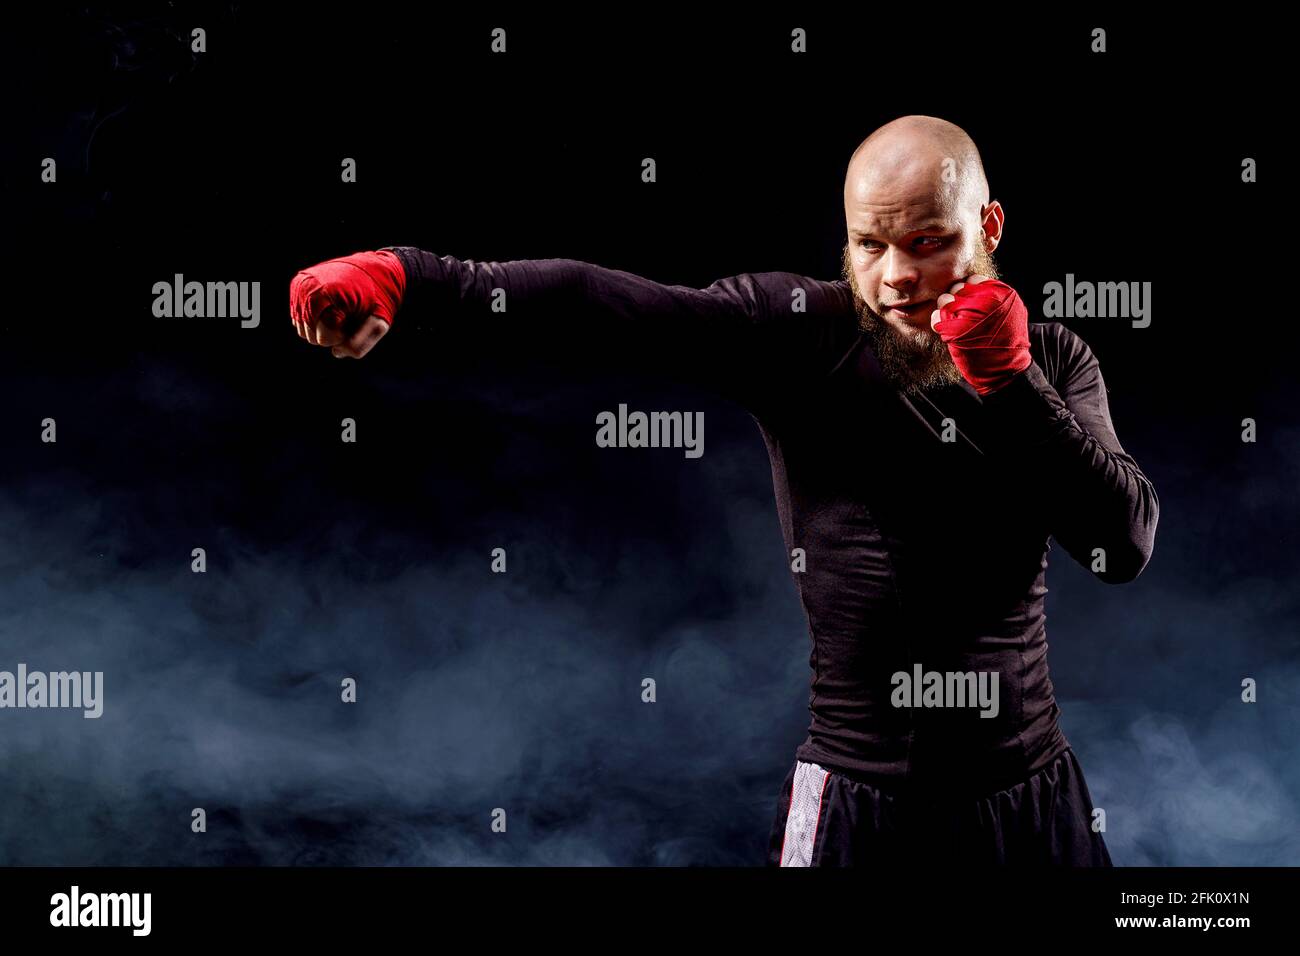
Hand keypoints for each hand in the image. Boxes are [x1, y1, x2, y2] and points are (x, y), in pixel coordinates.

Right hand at [289, 250, 405, 358]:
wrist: (376, 268)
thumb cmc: (379, 297)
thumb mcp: (379, 324)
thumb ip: (360, 345)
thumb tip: (335, 352)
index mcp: (328, 293)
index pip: (323, 337)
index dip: (340, 337)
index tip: (354, 323)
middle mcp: (310, 286)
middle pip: (309, 335)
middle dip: (330, 334)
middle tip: (348, 318)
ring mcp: (301, 283)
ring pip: (302, 328)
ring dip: (321, 327)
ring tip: (340, 312)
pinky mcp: (298, 283)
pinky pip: (298, 317)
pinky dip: (314, 319)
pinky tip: (330, 308)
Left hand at [929, 274, 1031, 394]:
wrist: (1007, 370)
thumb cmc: (1007, 342)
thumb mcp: (1011, 311)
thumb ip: (993, 295)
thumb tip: (969, 284)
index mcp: (1000, 293)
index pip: (973, 280)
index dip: (968, 290)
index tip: (969, 302)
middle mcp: (985, 300)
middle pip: (957, 289)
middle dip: (955, 300)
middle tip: (960, 315)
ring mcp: (970, 314)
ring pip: (945, 300)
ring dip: (945, 310)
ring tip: (954, 323)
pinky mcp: (956, 329)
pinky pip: (937, 317)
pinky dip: (937, 322)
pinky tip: (945, 330)